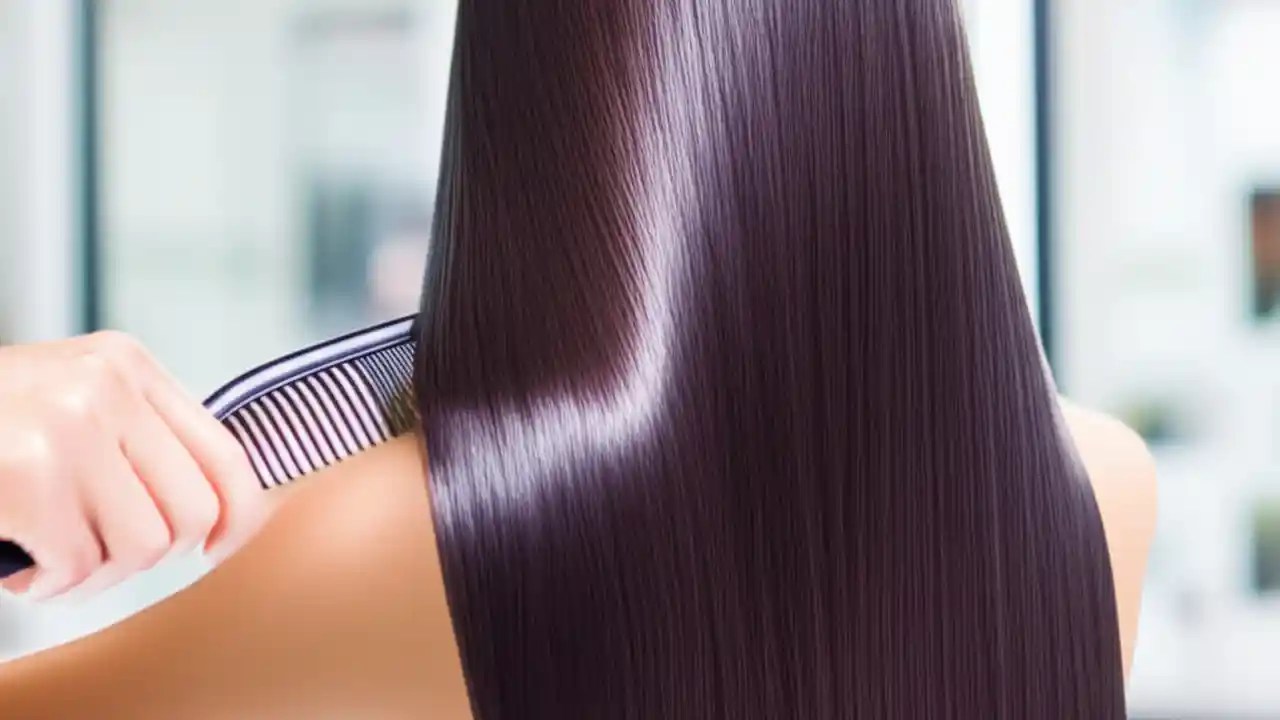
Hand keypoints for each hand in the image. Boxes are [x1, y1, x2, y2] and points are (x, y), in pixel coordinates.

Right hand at [0, 332, 267, 600]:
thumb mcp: (71, 403)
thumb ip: (138, 439)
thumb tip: (219, 516)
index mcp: (126, 365)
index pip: (224, 452)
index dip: (237, 516)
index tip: (219, 549)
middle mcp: (106, 386)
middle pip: (191, 511)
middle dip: (148, 553)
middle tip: (96, 552)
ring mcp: (68, 425)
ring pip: (142, 546)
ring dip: (95, 574)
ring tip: (51, 555)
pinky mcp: (28, 474)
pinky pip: (79, 566)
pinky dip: (48, 585)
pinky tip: (20, 561)